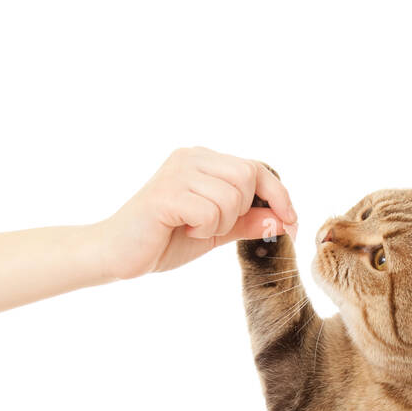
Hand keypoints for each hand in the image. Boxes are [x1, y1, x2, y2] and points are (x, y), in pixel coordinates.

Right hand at [99, 147, 296, 279]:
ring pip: (232, 196)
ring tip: (192, 227)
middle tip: (213, 226)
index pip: (257, 168)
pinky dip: (203, 229)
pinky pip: (210, 211)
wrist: (119, 253)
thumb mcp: (216, 231)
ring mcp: (178, 171)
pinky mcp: (167, 192)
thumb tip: (284, 219)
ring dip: (219, 223)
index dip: (280, 195)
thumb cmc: (164, 239)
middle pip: (249, 176)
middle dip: (242, 211)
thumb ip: (247, 221)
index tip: (292, 223)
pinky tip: (181, 228)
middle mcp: (191, 156)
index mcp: (203, 160)